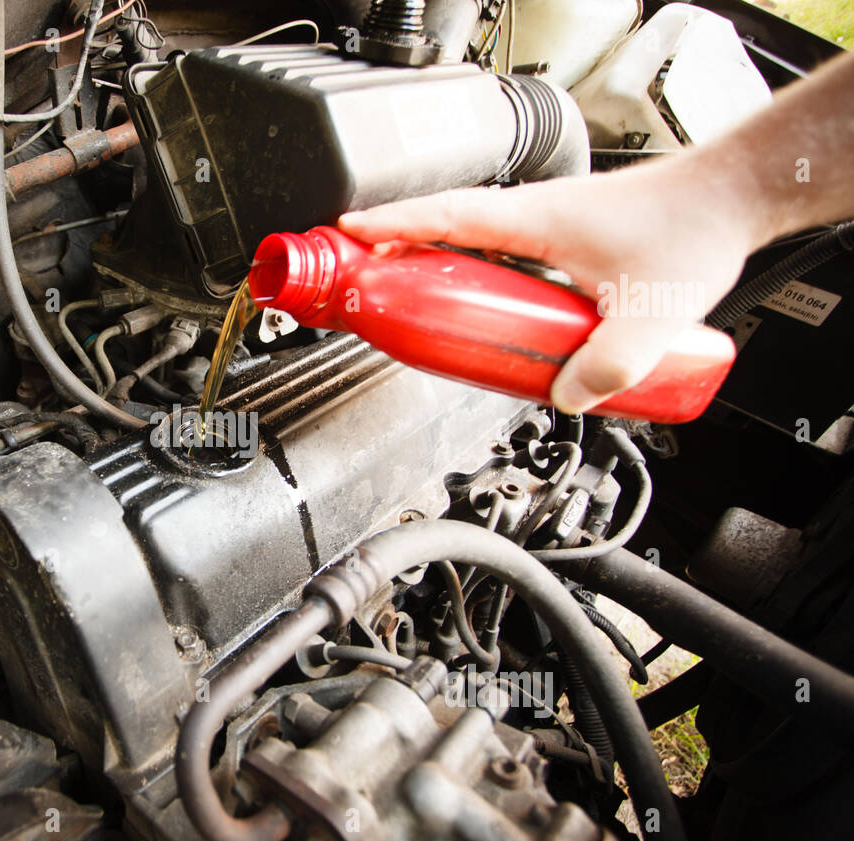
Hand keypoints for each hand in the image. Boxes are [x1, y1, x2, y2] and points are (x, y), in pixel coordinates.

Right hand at [338, 159, 758, 413]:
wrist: (734, 198)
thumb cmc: (693, 228)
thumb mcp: (652, 314)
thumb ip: (610, 365)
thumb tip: (569, 398)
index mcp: (536, 219)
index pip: (445, 216)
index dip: (392, 227)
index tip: (349, 236)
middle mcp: (537, 216)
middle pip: (447, 231)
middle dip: (400, 254)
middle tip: (368, 284)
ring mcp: (552, 225)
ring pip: (476, 246)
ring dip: (440, 268)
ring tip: (418, 305)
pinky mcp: (570, 239)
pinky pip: (506, 257)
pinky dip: (480, 276)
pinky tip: (490, 312)